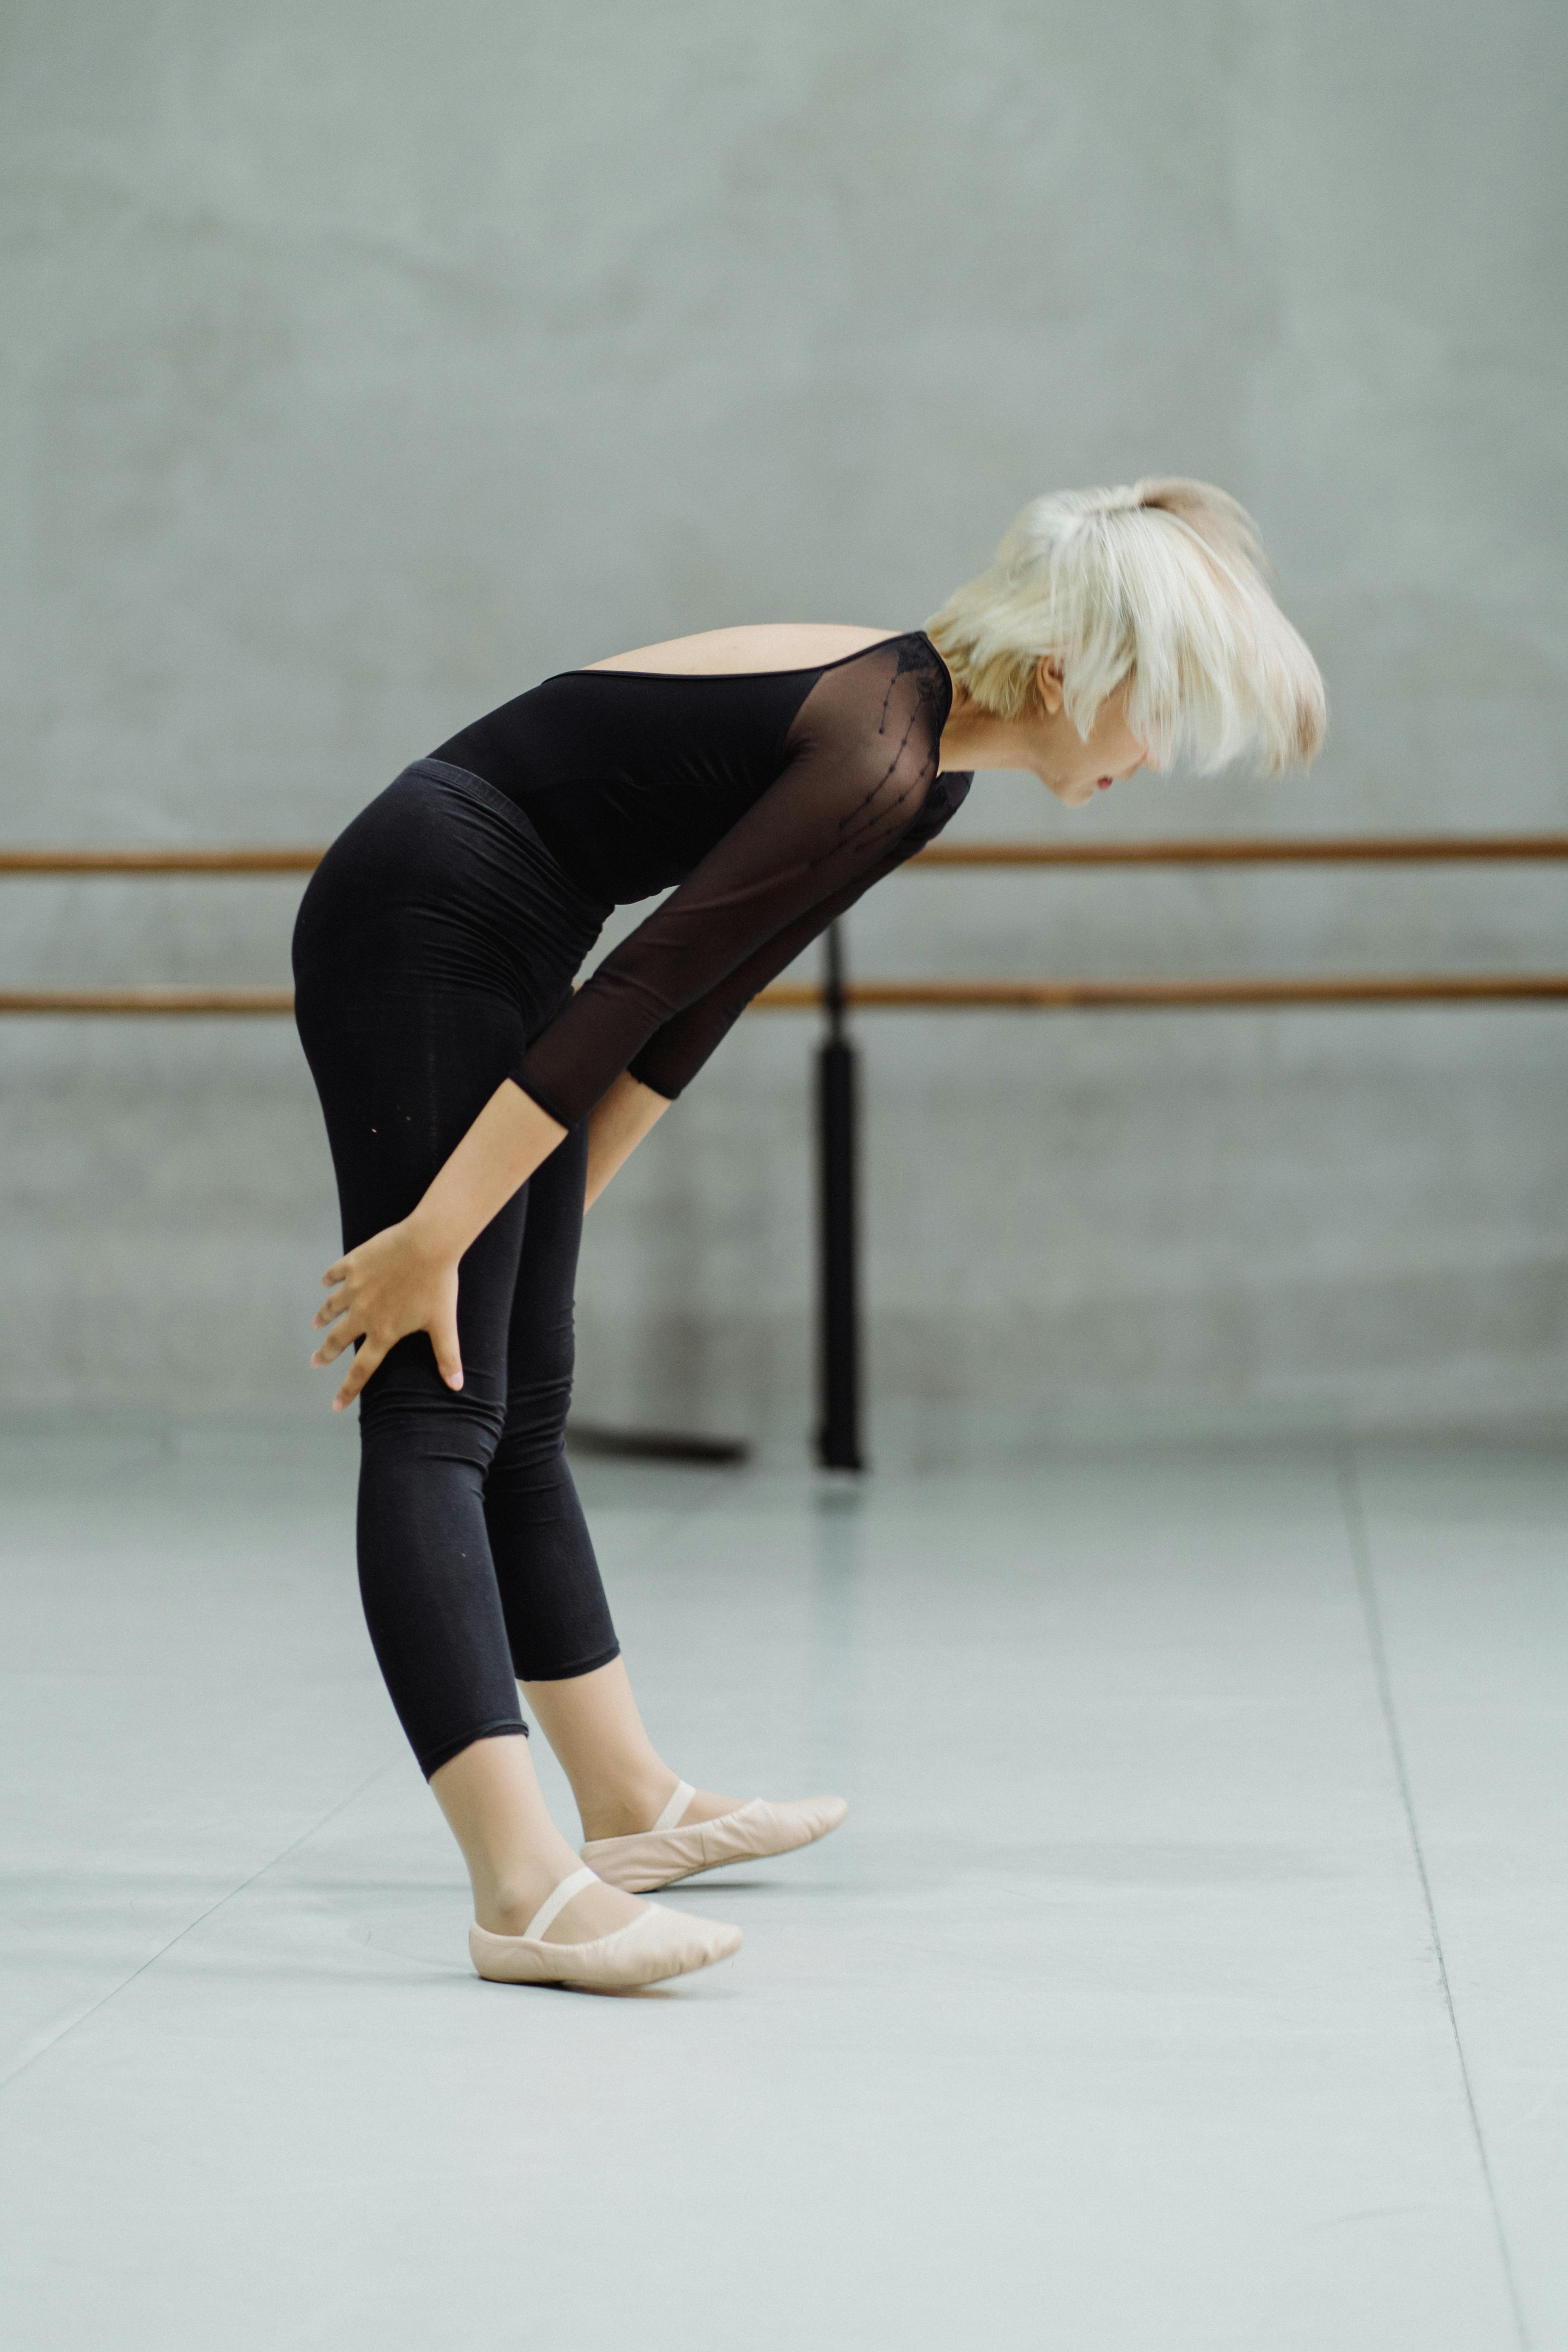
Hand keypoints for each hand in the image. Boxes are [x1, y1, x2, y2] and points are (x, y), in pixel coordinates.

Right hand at [310, 1217, 461, 1411]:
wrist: (428, 1244)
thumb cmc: (438, 1285)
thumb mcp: (444, 1323)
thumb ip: (448, 1356)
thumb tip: (457, 1386)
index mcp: (384, 1331)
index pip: (362, 1369)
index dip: (348, 1390)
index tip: (335, 1406)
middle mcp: (363, 1313)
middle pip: (339, 1338)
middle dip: (326, 1353)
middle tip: (315, 1361)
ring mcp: (355, 1287)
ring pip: (332, 1306)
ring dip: (324, 1317)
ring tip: (317, 1324)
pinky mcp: (354, 1263)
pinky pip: (335, 1274)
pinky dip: (328, 1279)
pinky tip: (325, 1283)